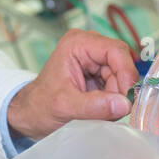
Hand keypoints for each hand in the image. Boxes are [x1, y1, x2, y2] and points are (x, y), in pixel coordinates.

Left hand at [6, 28, 137, 141]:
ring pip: (121, 76)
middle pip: (121, 64)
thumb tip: (124, 104)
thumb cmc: (40, 105)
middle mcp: (88, 46)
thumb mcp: (65, 106)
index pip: (115, 50)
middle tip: (112, 109)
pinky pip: (116, 85)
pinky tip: (99, 109)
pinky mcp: (98, 73)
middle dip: (120, 88)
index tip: (127, 97)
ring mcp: (94, 60)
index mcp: (77, 44)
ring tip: (99, 112)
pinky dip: (113, 100)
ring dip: (116, 96)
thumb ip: (94, 106)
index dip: (126, 72)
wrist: (31, 114)